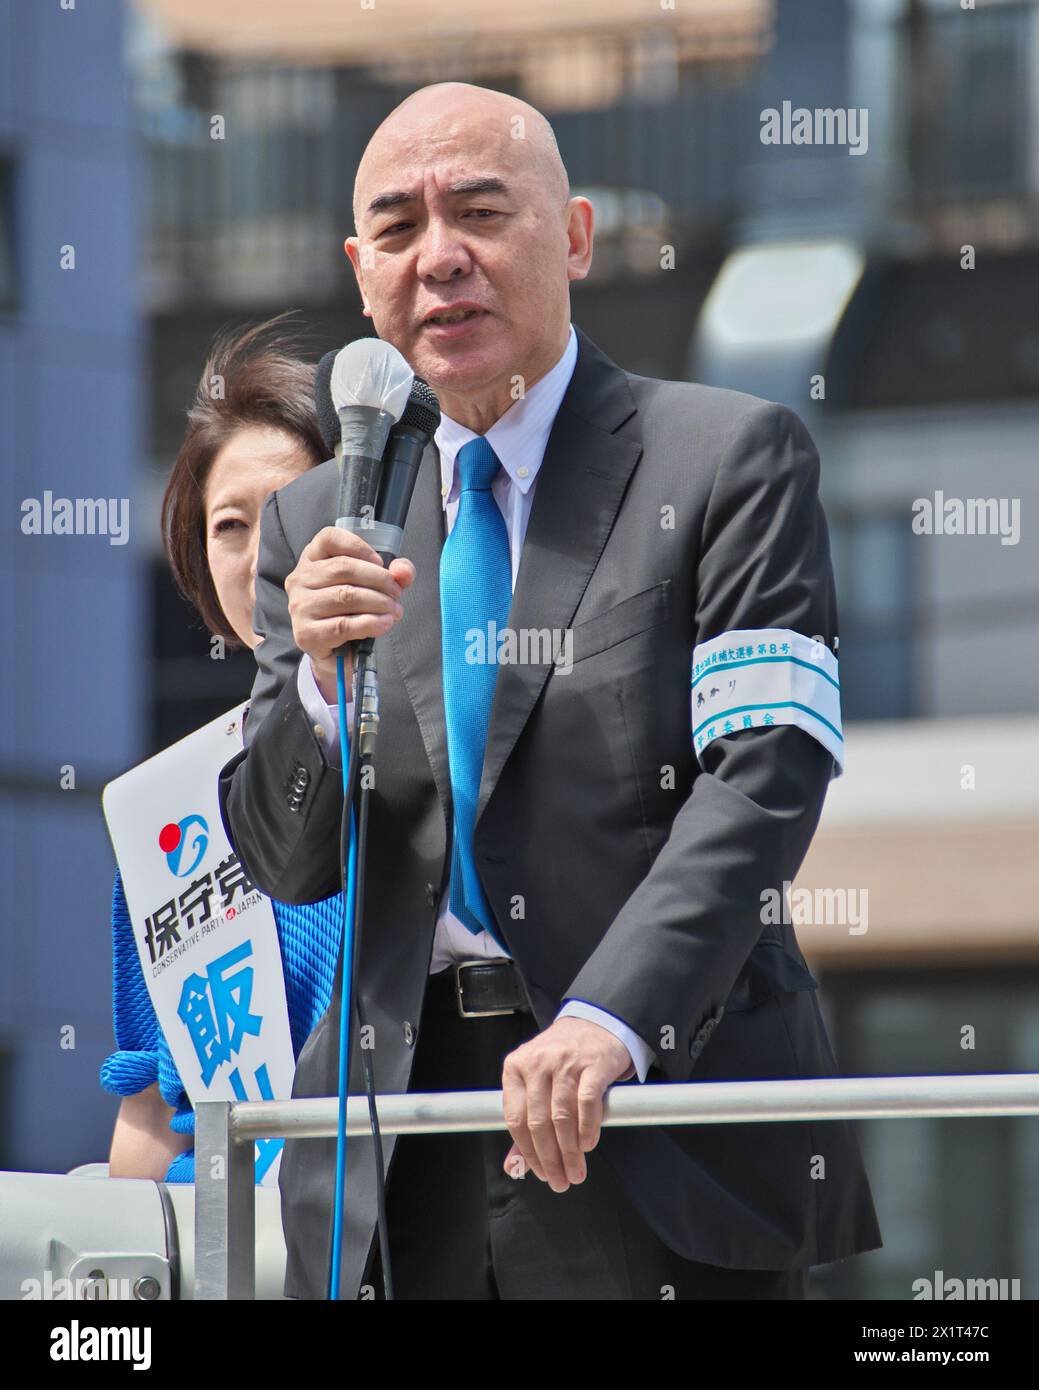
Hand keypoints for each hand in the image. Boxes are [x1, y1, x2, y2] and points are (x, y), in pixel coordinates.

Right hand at [284, 526, 415, 697]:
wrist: (337, 655)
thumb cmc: (352, 612)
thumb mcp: (374, 587)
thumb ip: (393, 574)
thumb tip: (403, 571)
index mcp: (313, 558)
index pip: (330, 538)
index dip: (360, 546)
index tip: (381, 563)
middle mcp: (300, 579)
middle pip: (343, 567)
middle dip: (379, 579)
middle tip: (397, 593)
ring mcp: (300, 606)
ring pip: (345, 595)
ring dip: (378, 603)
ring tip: (394, 610)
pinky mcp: (306, 633)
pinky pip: (343, 624)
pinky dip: (370, 623)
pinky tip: (384, 624)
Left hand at [501, 1017, 634, 1191]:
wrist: (596, 1024)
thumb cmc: (562, 1060)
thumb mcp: (536, 1083)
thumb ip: (525, 1123)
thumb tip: (513, 1167)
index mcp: (516, 1068)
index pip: (515, 1119)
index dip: (527, 1152)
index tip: (540, 1173)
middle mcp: (537, 1063)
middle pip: (539, 1122)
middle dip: (550, 1159)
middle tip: (560, 1181)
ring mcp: (565, 1062)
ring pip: (562, 1116)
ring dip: (570, 1152)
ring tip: (576, 1172)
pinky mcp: (592, 1064)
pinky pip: (587, 1103)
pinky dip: (587, 1129)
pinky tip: (588, 1145)